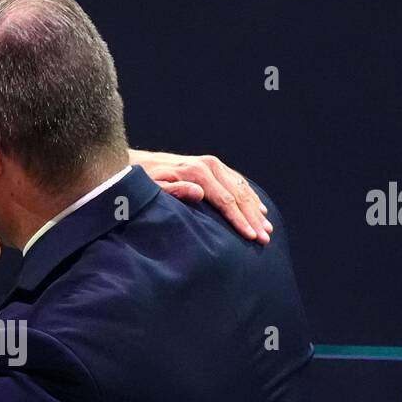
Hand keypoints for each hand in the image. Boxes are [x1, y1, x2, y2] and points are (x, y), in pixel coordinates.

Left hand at [128, 149, 271, 242]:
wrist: (133, 162)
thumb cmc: (140, 182)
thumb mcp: (150, 188)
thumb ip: (173, 191)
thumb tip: (199, 193)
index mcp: (196, 172)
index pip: (225, 200)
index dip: (239, 220)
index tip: (250, 237)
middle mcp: (208, 165)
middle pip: (238, 195)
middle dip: (253, 218)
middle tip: (265, 239)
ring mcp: (212, 164)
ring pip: (241, 188)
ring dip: (255, 209)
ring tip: (267, 229)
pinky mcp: (212, 167)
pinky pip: (237, 182)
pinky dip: (249, 196)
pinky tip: (258, 209)